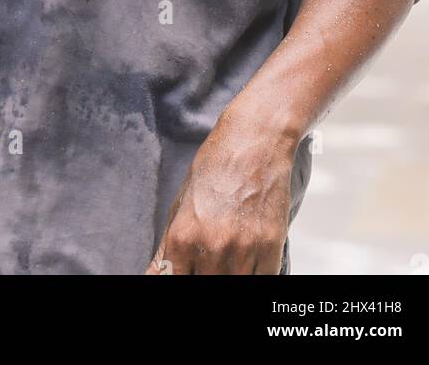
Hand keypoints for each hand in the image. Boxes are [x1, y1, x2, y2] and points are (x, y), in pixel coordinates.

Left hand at [145, 107, 295, 274]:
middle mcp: (211, 247)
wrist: (254, 141)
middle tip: (208, 263)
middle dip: (204, 277)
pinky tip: (248, 262)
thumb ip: (168, 248)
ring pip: (234, 288)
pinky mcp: (271, 246)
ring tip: (228, 258)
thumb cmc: (214, 169)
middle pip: (206, 288)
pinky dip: (254, 276)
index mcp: (182, 236)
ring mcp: (243, 250)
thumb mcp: (180, 204)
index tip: (186, 273)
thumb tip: (157, 276)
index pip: (173, 283)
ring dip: (230, 276)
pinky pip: (263, 282)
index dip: (180, 280)